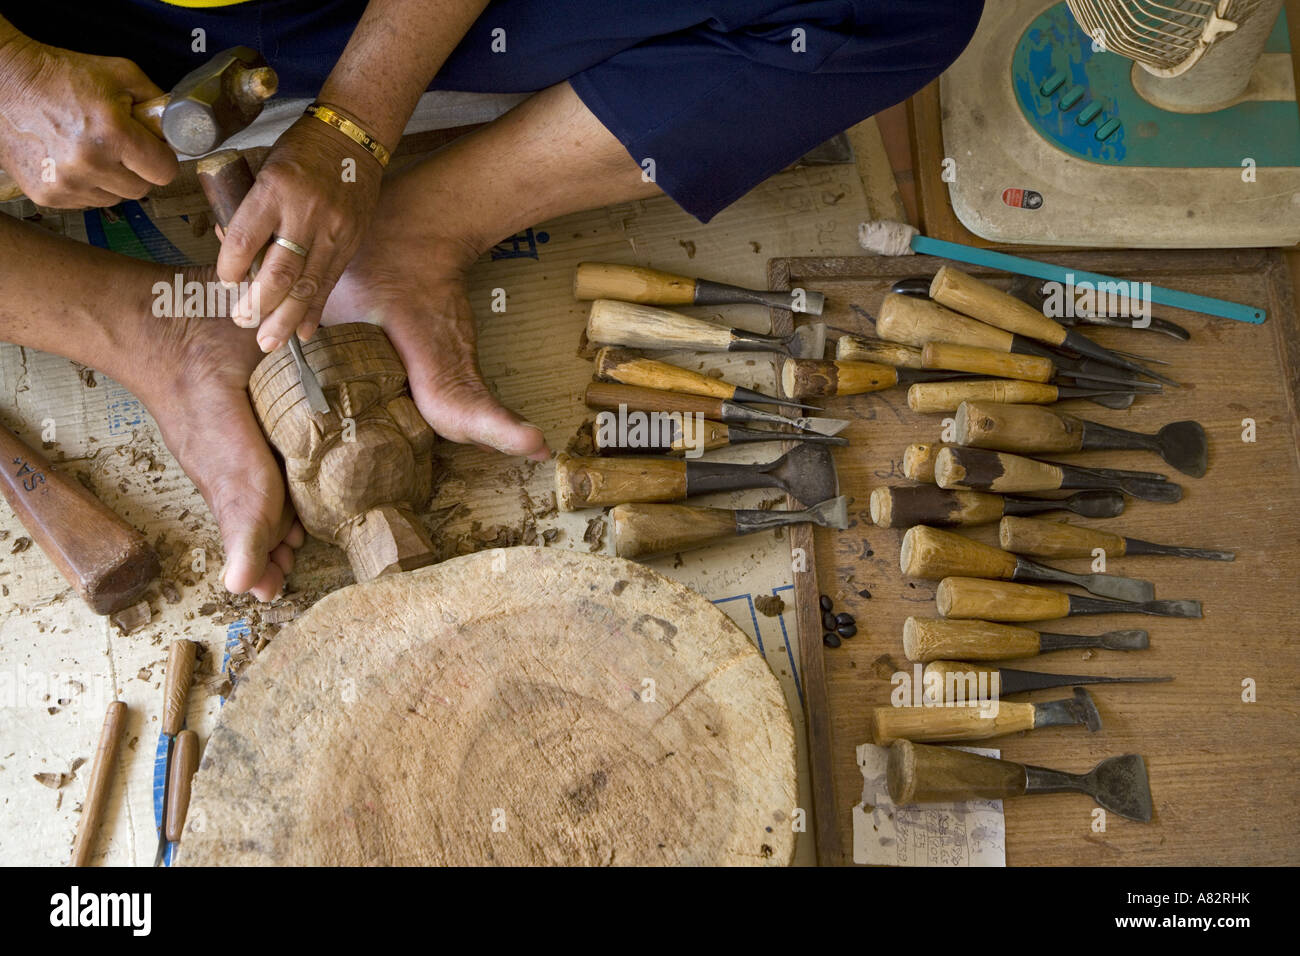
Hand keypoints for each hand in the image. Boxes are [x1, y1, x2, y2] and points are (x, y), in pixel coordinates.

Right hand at [0, 38, 176, 206]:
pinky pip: (87, 202)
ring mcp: (66, 184)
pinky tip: (71, 160)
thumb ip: (158, 103)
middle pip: (142, 190)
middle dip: (137, 170)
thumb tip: (181, 128)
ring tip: (91, 150)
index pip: (165, 172)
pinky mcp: (47, 195)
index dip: (161, 159)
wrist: (5, 82)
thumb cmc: (63, 75)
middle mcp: (89, 164)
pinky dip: (86, 186)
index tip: (152, 149)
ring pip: (115, 199)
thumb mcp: (121, 75)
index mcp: (113, 135)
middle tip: (119, 146)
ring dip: (111, 180)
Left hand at [216, 113, 382, 351]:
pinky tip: (304, 331)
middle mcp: (306, 212)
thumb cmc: (301, 151)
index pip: (244, 240)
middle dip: (259, 306)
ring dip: (286, 318)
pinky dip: (315, 309)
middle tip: (243, 323)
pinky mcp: (351, 242)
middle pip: (279, 273)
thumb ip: (249, 210)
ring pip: (308, 285)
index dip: (231, 269)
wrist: (353, 137)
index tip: (226, 282)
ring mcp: (334, 230)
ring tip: (269, 341)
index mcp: (275, 188)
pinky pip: (330, 282)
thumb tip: (234, 253)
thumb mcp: (264, 169)